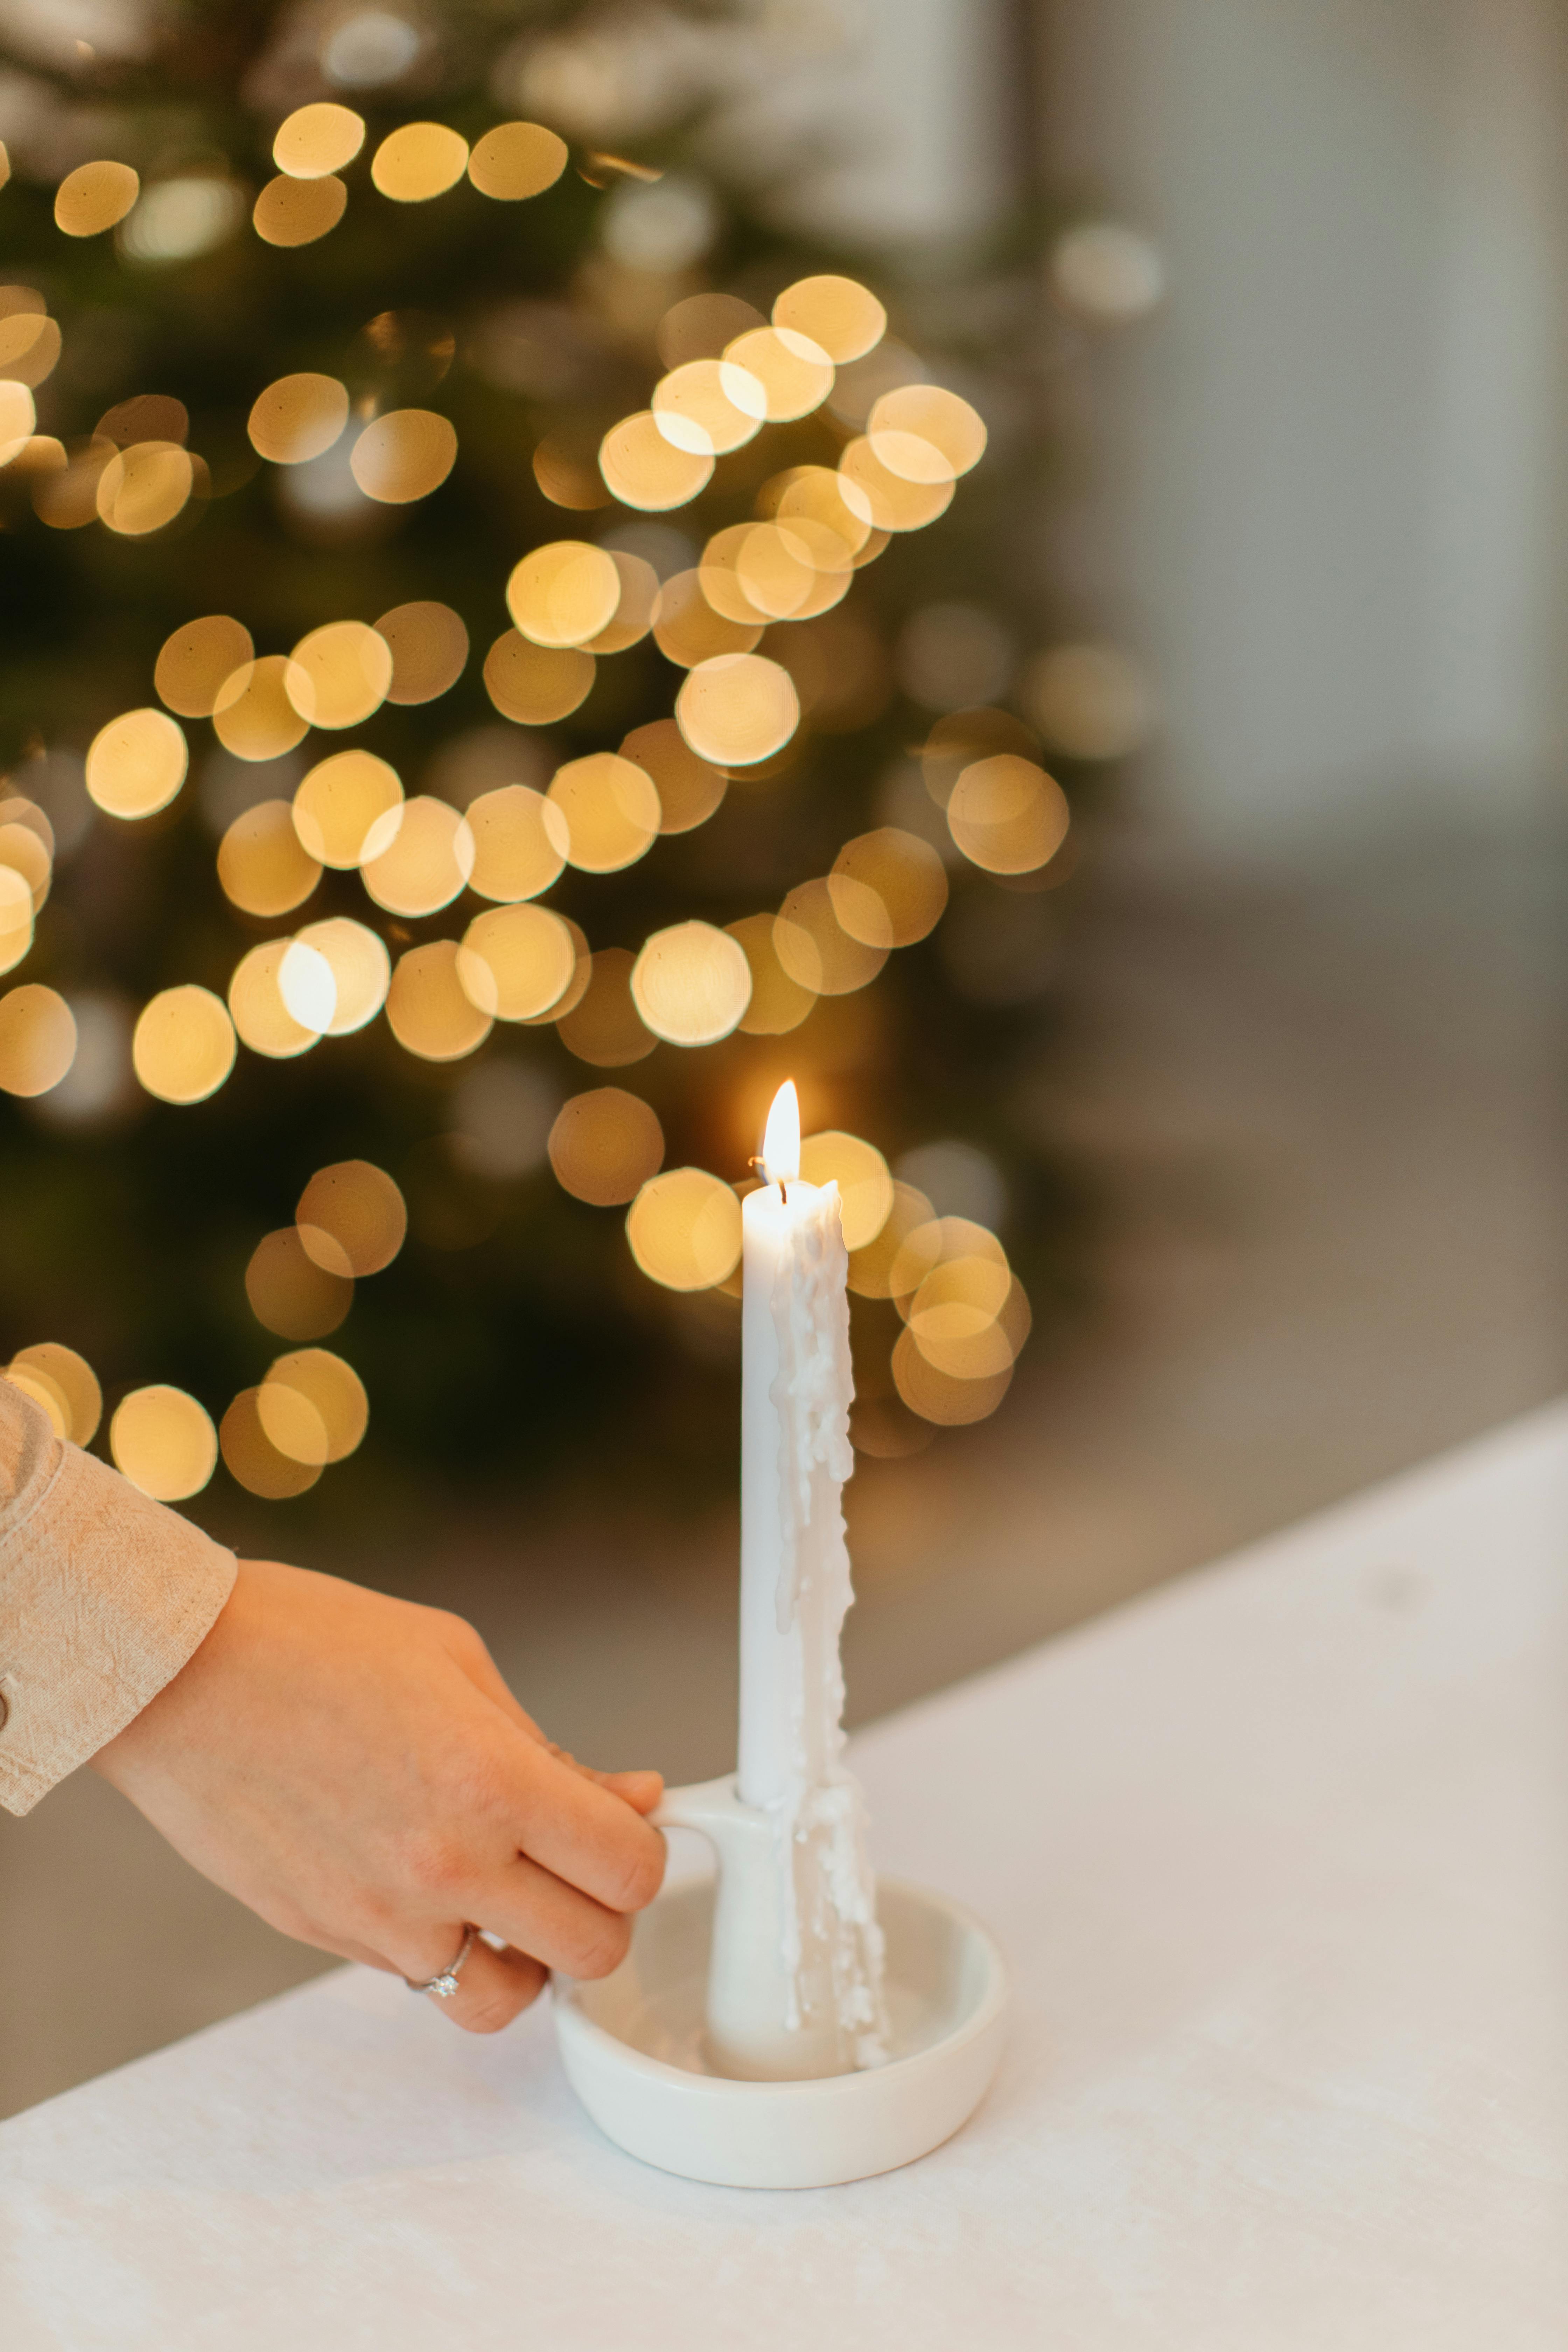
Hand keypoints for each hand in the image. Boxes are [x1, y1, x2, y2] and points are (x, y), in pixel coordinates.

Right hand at [92, 1559, 665, 2033]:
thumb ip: (549, 1748)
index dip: (645, 1852)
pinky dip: (445, 1949)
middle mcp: (445, 1864)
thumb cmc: (309, 1643)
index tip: (627, 1828)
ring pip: (505, 1998)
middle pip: (591, 1952)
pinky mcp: (327, 1937)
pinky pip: (420, 1978)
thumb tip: (632, 1798)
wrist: (176, 1673)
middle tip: (577, 1865)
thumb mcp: (457, 1662)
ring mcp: (382, 1915)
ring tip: (508, 1897)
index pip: (630, 1870)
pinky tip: (429, 1885)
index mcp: (491, 1780)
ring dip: (525, 1956)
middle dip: (603, 1910)